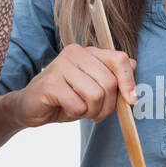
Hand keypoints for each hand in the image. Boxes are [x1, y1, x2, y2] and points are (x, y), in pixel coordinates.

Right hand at [17, 45, 137, 126]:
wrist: (30, 107)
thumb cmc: (65, 98)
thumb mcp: (93, 88)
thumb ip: (113, 76)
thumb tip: (135, 64)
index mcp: (88, 52)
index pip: (119, 59)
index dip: (129, 81)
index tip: (131, 100)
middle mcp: (75, 53)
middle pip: (109, 83)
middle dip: (107, 106)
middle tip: (95, 113)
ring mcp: (61, 66)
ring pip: (95, 95)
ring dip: (91, 111)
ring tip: (79, 110)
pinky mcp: (50, 83)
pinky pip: (78, 105)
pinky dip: (76, 114)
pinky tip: (65, 109)